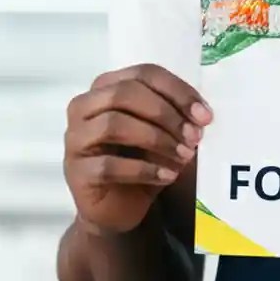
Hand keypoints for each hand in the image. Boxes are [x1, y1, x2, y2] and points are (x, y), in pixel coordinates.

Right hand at [64, 64, 211, 234]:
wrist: (118, 207)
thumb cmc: (141, 160)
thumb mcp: (163, 132)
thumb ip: (176, 117)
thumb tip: (201, 115)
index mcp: (107, 87)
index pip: (143, 74)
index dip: (177, 91)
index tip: (204, 115)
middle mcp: (84, 107)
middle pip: (124, 93)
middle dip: (166, 114)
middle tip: (194, 136)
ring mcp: (75, 138)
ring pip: (114, 124)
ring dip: (156, 139)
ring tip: (184, 156)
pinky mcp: (77, 171)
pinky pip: (109, 165)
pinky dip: (144, 170)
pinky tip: (167, 176)